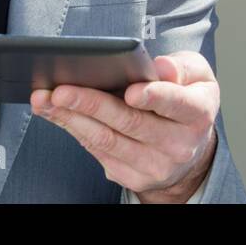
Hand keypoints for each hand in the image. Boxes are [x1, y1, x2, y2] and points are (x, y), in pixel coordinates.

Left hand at [30, 51, 219, 201]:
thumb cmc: (186, 100)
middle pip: (130, 122)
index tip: (131, 91)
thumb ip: (183, 67)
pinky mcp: (132, 177)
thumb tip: (161, 68)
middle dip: (91, 104)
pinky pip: (97, 151)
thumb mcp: (198, 76)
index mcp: (197, 114)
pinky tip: (56, 113)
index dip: (155, 97)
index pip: (177, 104)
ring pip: (106, 140)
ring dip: (71, 118)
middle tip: (62, 90)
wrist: (189, 149)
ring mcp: (154, 165)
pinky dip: (73, 129)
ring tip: (46, 99)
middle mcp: (178, 145)